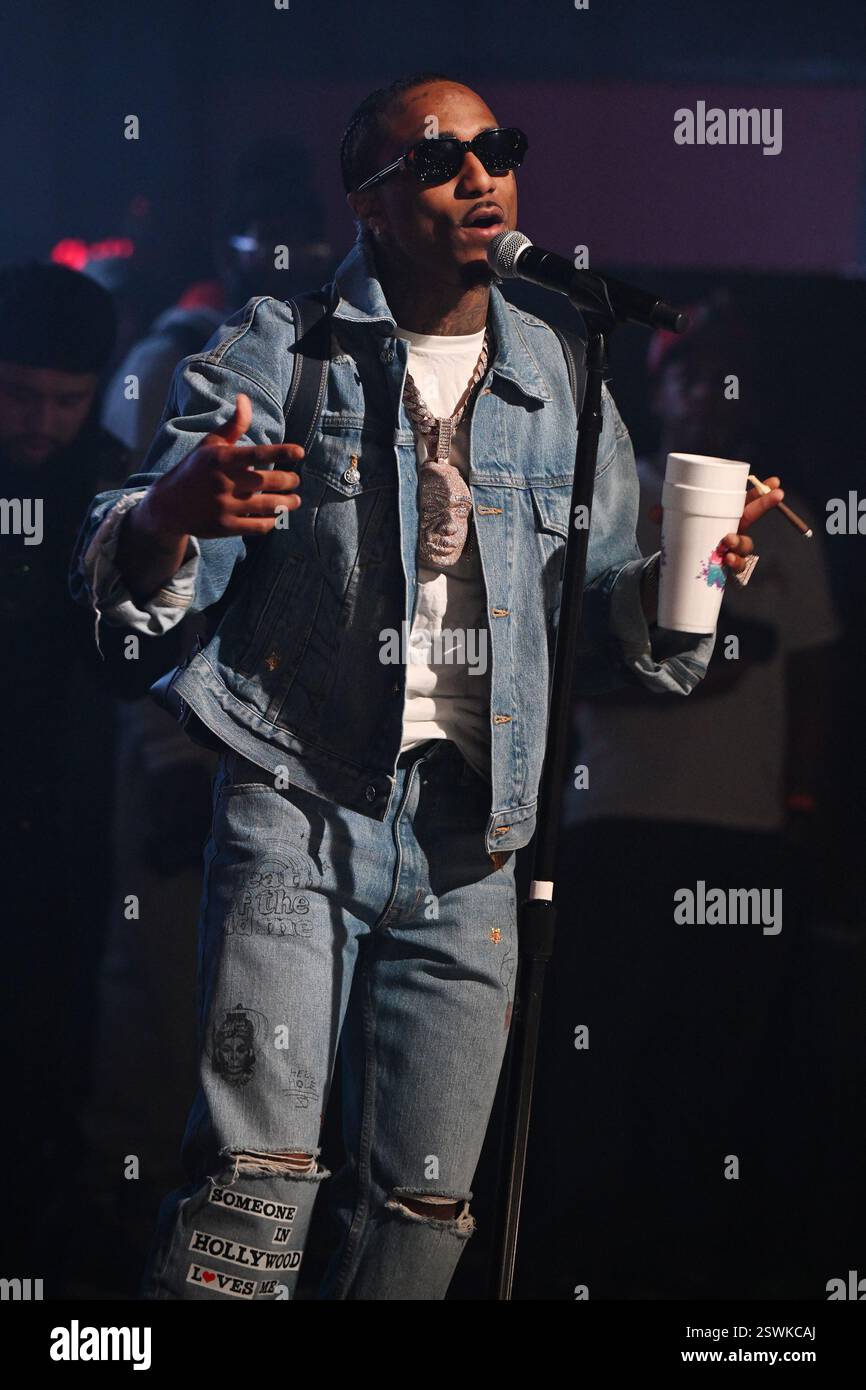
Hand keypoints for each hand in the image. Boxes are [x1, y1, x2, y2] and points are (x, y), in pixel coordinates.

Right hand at [137, 392, 303, 540]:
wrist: (168, 506)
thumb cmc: (195, 470)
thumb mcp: (210, 445)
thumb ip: (233, 425)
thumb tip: (244, 398)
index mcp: (220, 459)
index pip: (256, 454)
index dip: (280, 452)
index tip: (300, 451)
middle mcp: (222, 482)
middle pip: (267, 482)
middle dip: (288, 481)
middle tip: (295, 480)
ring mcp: (223, 506)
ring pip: (267, 506)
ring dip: (287, 503)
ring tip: (295, 500)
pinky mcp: (224, 527)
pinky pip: (257, 526)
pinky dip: (272, 521)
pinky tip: (278, 516)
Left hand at [648, 475, 784, 578]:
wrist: (676, 569)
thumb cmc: (682, 540)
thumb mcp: (672, 525)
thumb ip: (663, 517)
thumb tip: (654, 512)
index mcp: (724, 518)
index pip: (745, 503)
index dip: (761, 493)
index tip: (775, 482)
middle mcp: (732, 533)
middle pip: (753, 518)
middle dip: (765, 505)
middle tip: (776, 496)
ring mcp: (731, 551)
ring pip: (746, 546)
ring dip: (741, 541)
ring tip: (729, 540)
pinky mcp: (725, 569)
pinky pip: (737, 568)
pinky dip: (735, 562)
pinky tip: (729, 560)